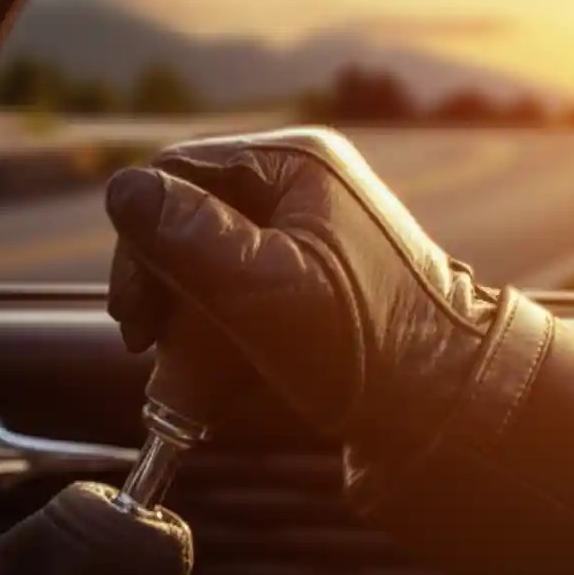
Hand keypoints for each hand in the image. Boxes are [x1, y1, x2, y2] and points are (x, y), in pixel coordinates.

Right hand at [105, 127, 498, 461]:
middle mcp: (303, 185)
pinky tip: (208, 377)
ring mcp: (310, 231)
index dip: (141, 240)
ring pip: (212, 259)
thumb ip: (190, 240)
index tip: (134, 314)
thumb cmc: (368, 348)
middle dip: (160, 283)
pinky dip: (219, 330)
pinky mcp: (313, 279)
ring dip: (185, 314)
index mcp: (297, 165)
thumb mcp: (267, 291)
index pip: (179, 174)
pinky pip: (243, 288)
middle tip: (143, 339)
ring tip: (175, 371)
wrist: (452, 410)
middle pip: (192, 217)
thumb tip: (121, 189)